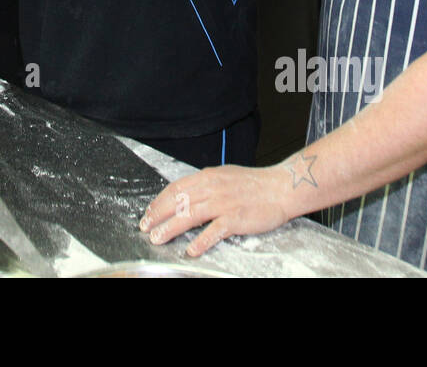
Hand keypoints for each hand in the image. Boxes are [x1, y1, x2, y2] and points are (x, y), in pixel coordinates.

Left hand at [139, 164, 291, 256]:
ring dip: (171, 228)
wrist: (281, 187)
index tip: (149, 211)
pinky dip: (201, 240)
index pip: (176, 187)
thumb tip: (186, 194)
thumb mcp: (225, 177)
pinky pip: (214, 231)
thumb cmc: (255, 184)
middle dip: (158, 215)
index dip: (160, 201)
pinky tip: (191, 249)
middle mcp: (213, 187)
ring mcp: (224, 203)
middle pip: (178, 201)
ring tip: (158, 238)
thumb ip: (206, 185)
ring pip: (190, 215)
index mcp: (208, 176)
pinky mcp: (236, 218)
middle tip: (145, 226)